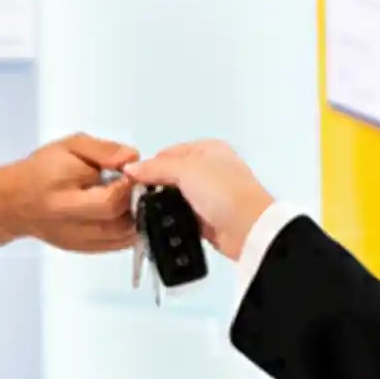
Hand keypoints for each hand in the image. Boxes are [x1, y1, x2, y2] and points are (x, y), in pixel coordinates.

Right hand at [0, 133, 138, 257]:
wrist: (16, 202)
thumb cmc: (43, 169)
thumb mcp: (71, 146)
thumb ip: (103, 151)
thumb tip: (133, 159)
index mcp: (62, 197)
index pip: (108, 201)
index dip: (128, 186)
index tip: (133, 171)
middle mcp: (69, 226)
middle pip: (118, 224)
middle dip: (136, 202)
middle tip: (136, 184)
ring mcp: (79, 242)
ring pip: (123, 237)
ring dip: (136, 216)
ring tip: (130, 196)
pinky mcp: (85, 250)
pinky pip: (118, 244)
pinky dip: (130, 228)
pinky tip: (125, 210)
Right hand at [124, 140, 272, 259]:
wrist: (248, 229)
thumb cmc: (226, 193)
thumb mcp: (186, 170)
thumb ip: (156, 168)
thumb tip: (132, 168)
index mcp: (208, 149)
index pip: (168, 153)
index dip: (150, 165)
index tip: (134, 179)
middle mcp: (210, 169)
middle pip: (170, 175)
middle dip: (154, 186)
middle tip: (138, 197)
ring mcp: (209, 195)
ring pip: (175, 197)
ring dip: (163, 205)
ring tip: (147, 212)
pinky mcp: (207, 218)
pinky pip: (182, 216)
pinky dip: (172, 219)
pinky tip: (162, 223)